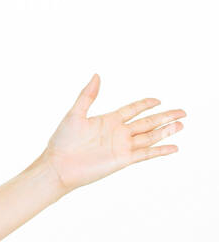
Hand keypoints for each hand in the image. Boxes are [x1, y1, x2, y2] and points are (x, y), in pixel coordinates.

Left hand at [41, 73, 184, 193]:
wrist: (58, 166)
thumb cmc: (62, 141)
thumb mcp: (75, 114)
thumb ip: (87, 95)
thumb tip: (96, 75)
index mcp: (108, 120)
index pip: (132, 109)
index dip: (145, 104)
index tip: (158, 100)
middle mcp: (118, 133)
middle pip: (147, 122)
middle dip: (165, 117)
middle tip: (183, 112)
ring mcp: (122, 146)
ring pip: (150, 136)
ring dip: (166, 131)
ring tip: (182, 125)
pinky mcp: (123, 160)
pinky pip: (146, 154)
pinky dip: (160, 150)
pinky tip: (174, 147)